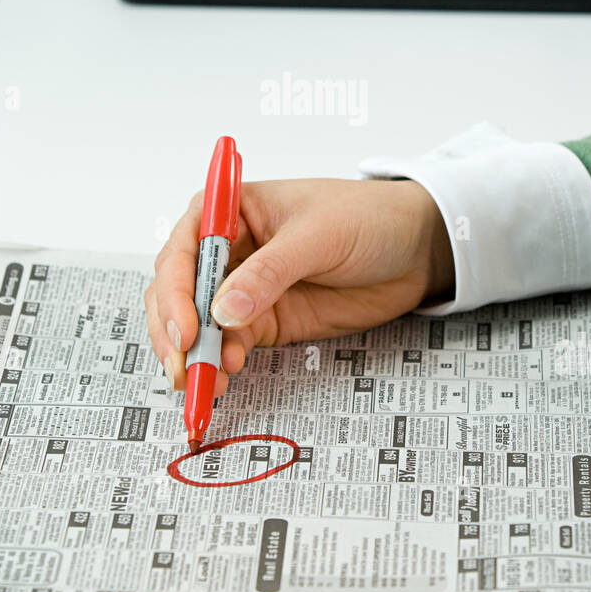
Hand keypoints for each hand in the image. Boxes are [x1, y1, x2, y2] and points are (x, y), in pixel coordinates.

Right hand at [145, 179, 453, 390]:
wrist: (416, 249)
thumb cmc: (368, 217)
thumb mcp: (318, 236)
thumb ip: (269, 274)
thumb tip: (222, 311)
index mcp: (231, 210)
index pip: (183, 249)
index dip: (175, 291)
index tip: (188, 329)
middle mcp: (229, 249)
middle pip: (177, 291)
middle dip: (174, 331)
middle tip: (187, 367)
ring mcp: (243, 287)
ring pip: (195, 324)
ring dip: (193, 354)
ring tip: (205, 381)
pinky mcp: (264, 320)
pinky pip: (227, 343)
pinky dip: (219, 363)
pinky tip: (225, 376)